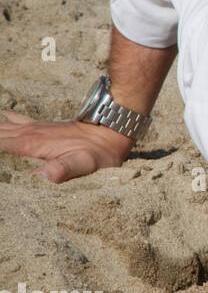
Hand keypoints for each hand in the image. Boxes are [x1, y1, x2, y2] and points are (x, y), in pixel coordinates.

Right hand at [0, 111, 133, 181]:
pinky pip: (13, 121)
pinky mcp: (39, 127)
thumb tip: (42, 176)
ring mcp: (32, 128)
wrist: (111, 130)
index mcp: (29, 144)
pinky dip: (2, 121)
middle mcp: (26, 133)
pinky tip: (2, 116)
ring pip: (0, 126)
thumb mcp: (83, 164)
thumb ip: (63, 170)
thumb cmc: (98, 152)